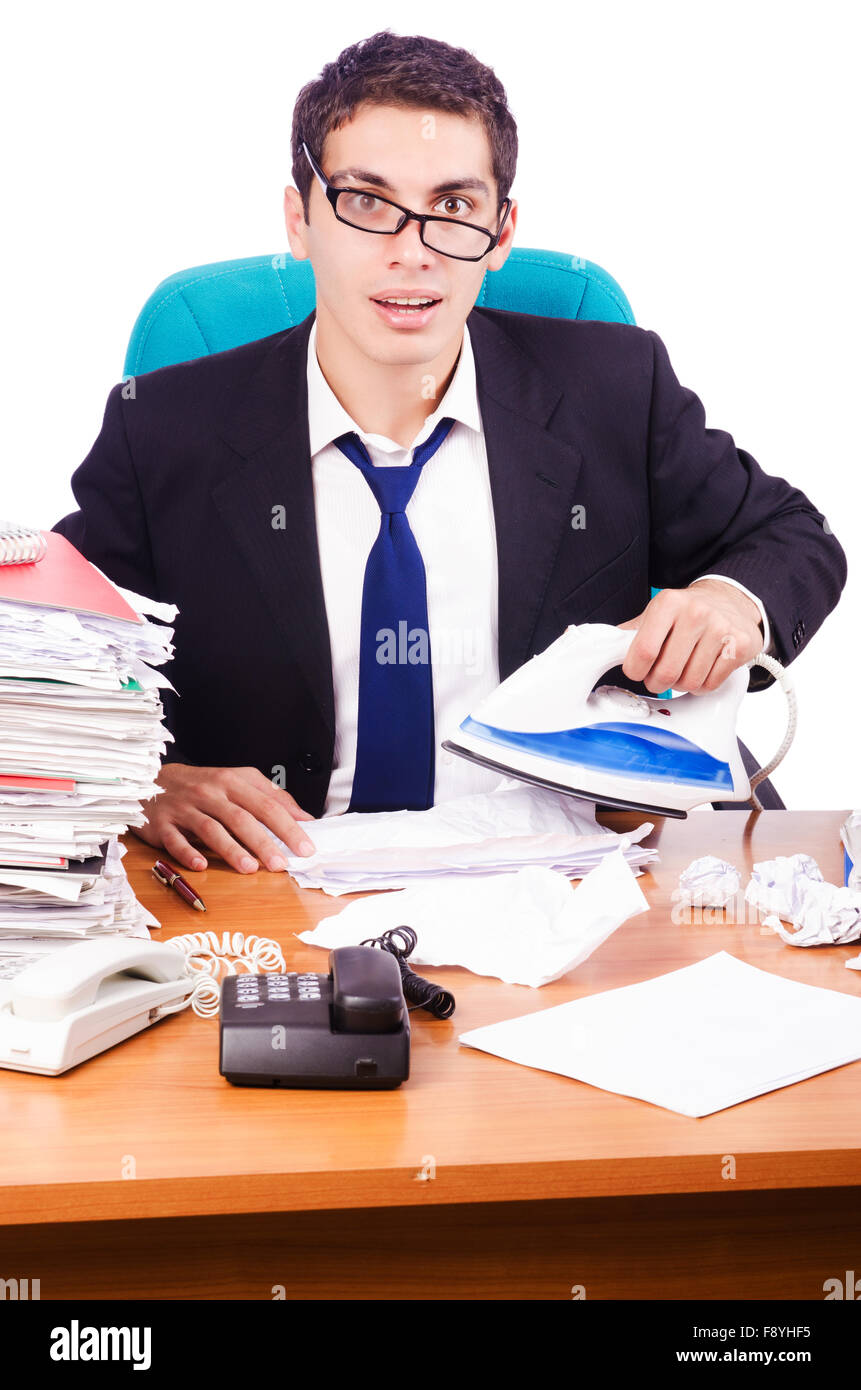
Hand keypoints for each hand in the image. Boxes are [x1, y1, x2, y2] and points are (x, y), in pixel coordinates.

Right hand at [132, 763, 316, 872]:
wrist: (150, 780)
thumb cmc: (202, 786)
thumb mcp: (237, 782)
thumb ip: (271, 797)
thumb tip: (305, 819)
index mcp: (231, 782)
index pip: (266, 804)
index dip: (287, 826)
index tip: (306, 846)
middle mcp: (209, 793)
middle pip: (240, 817)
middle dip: (264, 842)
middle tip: (282, 864)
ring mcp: (185, 808)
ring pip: (211, 829)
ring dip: (231, 849)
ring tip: (249, 868)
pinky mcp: (163, 824)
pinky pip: (175, 840)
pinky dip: (188, 853)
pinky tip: (202, 865)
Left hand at [618, 579, 763, 692]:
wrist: (729, 600)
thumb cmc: (686, 611)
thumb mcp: (657, 613)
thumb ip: (631, 633)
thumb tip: (604, 649)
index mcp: (668, 603)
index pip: (643, 651)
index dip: (636, 670)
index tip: (637, 671)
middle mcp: (695, 613)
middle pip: (666, 673)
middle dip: (658, 683)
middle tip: (659, 677)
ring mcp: (720, 628)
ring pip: (689, 683)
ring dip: (682, 685)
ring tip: (683, 669)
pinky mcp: (740, 645)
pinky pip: (711, 684)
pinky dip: (702, 686)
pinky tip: (702, 669)